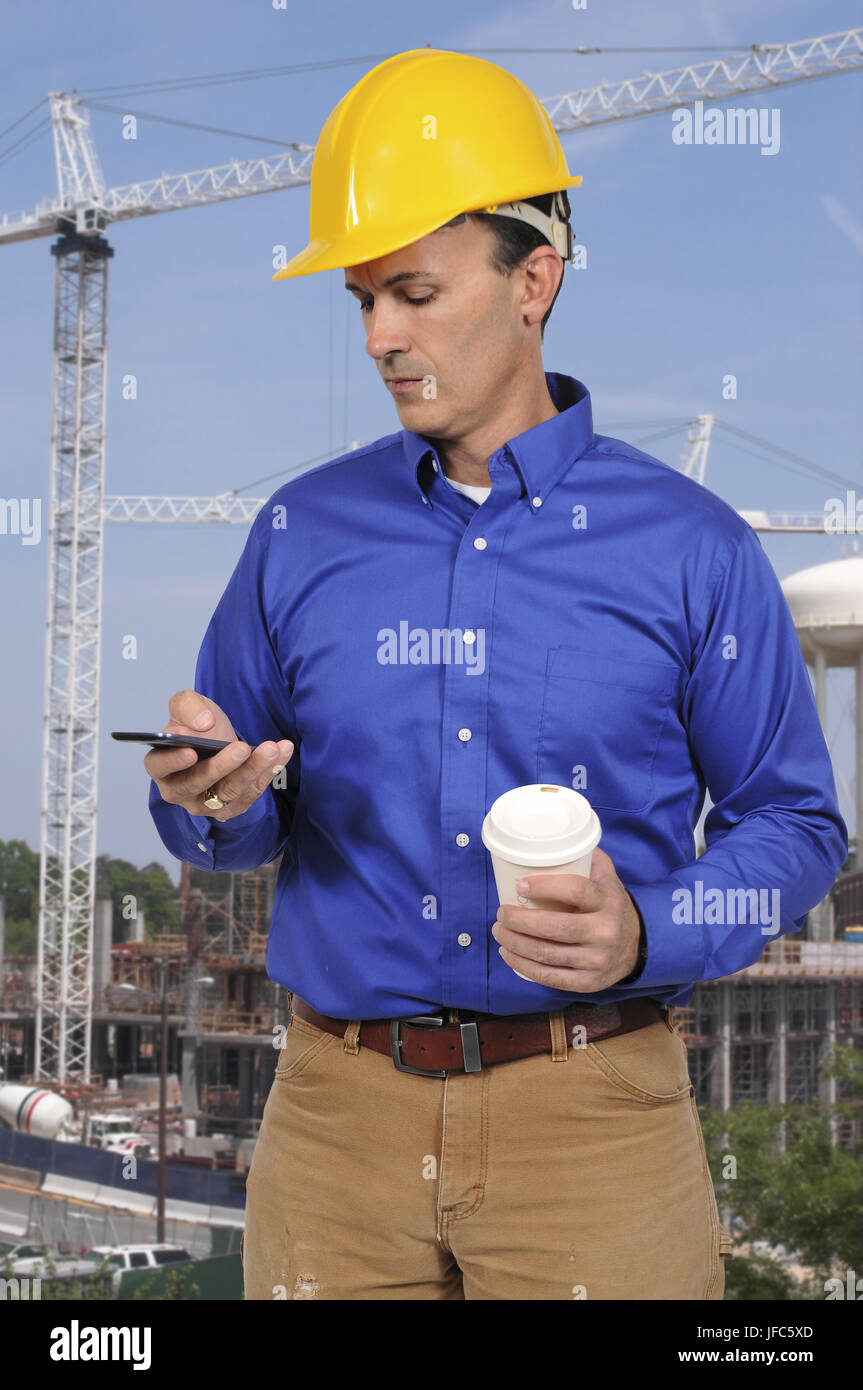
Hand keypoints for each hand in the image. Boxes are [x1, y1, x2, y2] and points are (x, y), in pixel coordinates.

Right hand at [144, 689, 294, 822]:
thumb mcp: (188, 704)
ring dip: (252, 770)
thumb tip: (203, 724)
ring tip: (271, 749)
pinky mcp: (231, 807)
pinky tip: (282, 752)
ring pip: (229, 792)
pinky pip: (251, 793)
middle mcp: (178, 790)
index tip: (190, 752)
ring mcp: (205, 803)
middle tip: (241, 748)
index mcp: (160, 765)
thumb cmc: (196, 726)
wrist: (218, 739)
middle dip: (221, 766)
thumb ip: (187, 705)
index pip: (159, 767)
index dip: (173, 762)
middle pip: (197, 784)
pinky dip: (268, 772)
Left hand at [490, 846, 641, 991]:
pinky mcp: (589, 982)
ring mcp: (597, 960)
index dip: (544, 887)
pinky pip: (550, 977)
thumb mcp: (607, 877)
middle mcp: (605, 932)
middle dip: (519, 921)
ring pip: (546, 954)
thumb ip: (586, 856)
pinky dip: (523, 966)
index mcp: (607, 900)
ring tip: (499, 931)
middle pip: (554, 927)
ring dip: (514, 943)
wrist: (637, 946)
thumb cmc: (610, 905)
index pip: (574, 890)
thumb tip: (555, 836)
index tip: (519, 885)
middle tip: (501, 913)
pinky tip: (509, 954)